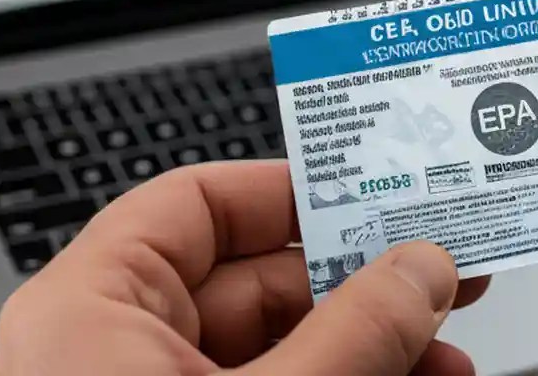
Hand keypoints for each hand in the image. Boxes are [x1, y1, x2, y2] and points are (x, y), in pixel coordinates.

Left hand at [0, 161, 488, 374]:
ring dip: (371, 343)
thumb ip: (351, 334)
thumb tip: (421, 267)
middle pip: (254, 278)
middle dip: (363, 284)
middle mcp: (111, 349)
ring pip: (276, 346)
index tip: (374, 191)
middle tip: (441, 272)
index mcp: (91, 310)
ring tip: (447, 350)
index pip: (194, 202)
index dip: (292, 188)